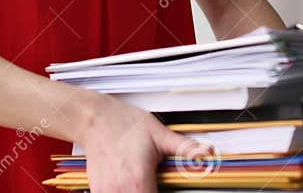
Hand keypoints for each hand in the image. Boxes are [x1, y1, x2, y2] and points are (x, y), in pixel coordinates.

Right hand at [76, 93, 213, 191]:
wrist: (94, 118)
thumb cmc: (124, 122)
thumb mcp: (159, 133)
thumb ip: (185, 147)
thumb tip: (208, 152)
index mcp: (139, 182)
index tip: (167, 191)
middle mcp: (121, 191)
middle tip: (156, 186)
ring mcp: (107, 192)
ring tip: (143, 185)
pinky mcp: (97, 190)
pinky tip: (130, 186)